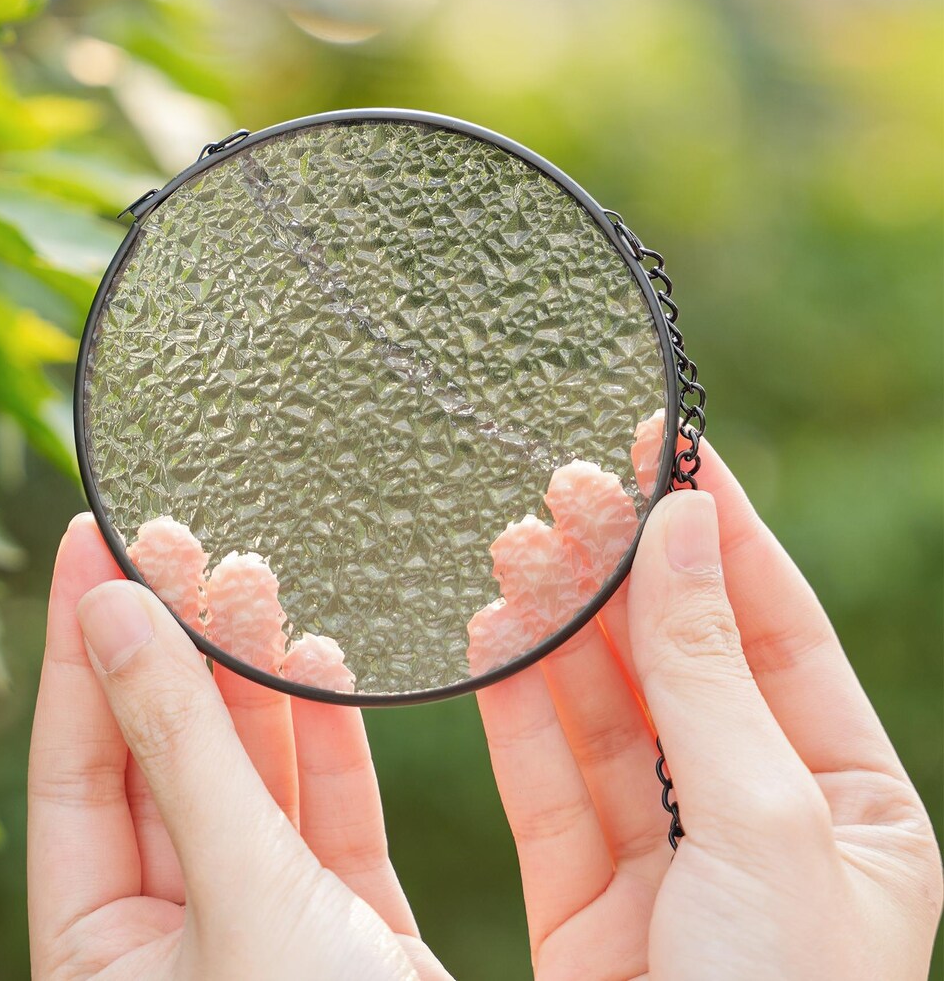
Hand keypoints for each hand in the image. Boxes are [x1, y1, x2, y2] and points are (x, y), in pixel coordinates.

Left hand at [28, 514, 451, 980]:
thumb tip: (110, 614)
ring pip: (245, 770)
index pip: (73, 758)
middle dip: (174, 639)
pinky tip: (320, 661)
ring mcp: (260, 920)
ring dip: (251, 675)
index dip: (78, 640)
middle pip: (160, 751)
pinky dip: (325, 736)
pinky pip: (325, 809)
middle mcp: (170, 932)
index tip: (90, 539)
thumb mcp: (236, 893)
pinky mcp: (344, 923)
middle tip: (184, 537)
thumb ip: (179, 749)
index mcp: (98, 949)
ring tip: (256, 576)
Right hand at [477, 441, 942, 978]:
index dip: (722, 526)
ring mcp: (673, 861)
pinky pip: (549, 780)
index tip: (670, 437)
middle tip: (565, 488)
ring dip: (559, 628)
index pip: (777, 626)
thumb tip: (682, 524)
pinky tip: (490, 636)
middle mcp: (761, 821)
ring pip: (604, 714)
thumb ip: (708, 673)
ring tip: (512, 546)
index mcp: (847, 801)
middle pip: (679, 661)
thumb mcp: (765, 826)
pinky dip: (517, 706)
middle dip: (621, 571)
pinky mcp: (591, 901)